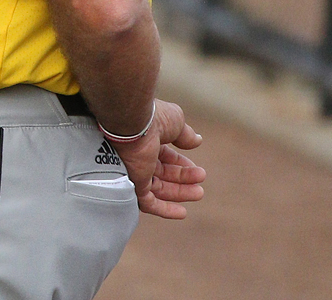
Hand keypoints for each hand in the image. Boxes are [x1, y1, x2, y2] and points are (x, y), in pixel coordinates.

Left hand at [114, 101, 206, 220]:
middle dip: (182, 179)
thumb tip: (197, 140)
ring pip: (158, 188)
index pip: (163, 157)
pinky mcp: (132, 184)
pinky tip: (182, 213)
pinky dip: (164, 209)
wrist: (131, 123)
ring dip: (178, 193)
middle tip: (200, 183)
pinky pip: (148, 202)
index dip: (180, 164)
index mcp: (145, 139)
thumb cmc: (152, 118)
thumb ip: (184, 134)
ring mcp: (134, 170)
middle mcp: (137, 155)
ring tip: (198, 193)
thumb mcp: (175, 122)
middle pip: (162, 173)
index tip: (197, 169)